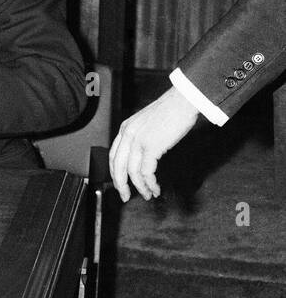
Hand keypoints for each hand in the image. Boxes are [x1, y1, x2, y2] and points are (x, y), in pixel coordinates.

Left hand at [108, 86, 199, 201]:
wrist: (183, 100)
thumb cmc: (171, 111)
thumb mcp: (148, 123)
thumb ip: (141, 136)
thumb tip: (143, 154)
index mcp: (125, 129)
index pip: (113, 155)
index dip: (115, 172)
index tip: (120, 184)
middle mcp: (127, 135)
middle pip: (117, 166)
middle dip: (120, 185)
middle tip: (125, 197)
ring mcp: (138, 140)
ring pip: (131, 172)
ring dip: (140, 187)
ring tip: (148, 195)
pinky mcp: (151, 147)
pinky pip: (146, 172)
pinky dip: (150, 183)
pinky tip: (156, 188)